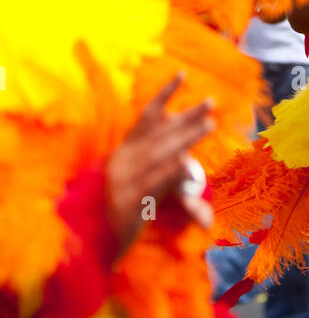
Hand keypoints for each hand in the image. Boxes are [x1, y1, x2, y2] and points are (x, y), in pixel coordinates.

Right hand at [106, 73, 215, 253]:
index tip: (183, 75)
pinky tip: (188, 164)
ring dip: (186, 137)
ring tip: (209, 124)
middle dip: (187, 117)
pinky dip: (172, 172)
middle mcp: (123, 162)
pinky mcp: (130, 203)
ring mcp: (125, 181)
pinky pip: (155, 184)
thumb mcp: (139, 186)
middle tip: (210, 103)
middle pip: (159, 134)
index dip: (164, 95)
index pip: (145, 118)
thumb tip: (185, 160)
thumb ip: (163, 175)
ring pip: (160, 154)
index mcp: (124, 154)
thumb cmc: (117, 212)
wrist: (89, 243)